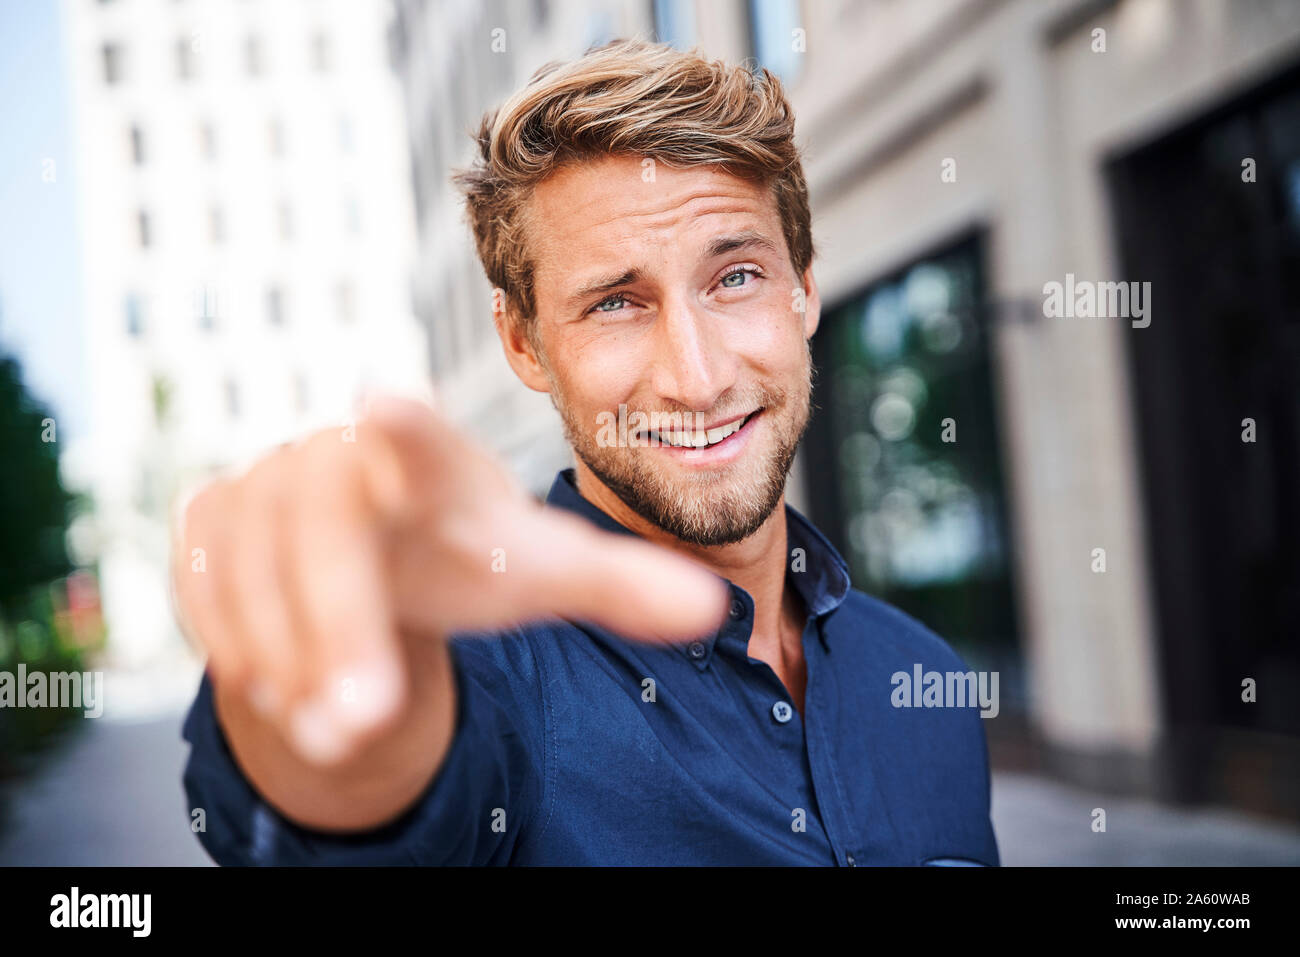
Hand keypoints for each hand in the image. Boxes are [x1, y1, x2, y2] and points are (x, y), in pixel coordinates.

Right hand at [170, 396, 728, 766]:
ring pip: (254, 572)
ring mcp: (267, 486)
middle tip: (361, 718)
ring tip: (334, 719)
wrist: (369, 557)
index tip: (383, 400)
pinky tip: (286, 682)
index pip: (425, 444)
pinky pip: (205, 590)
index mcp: (435, 470)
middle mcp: (345, 463)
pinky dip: (242, 649)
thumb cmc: (458, 556)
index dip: (407, 430)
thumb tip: (713, 611)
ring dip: (288, 657)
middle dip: (338, 627)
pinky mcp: (209, 521)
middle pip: (325, 532)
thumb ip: (617, 585)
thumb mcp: (532, 572)